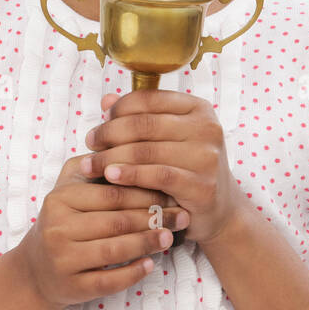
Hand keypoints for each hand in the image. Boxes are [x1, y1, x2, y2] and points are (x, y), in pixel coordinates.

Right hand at [19, 153, 190, 309]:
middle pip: (116, 221)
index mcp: (60, 198)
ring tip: (170, 238)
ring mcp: (62, 259)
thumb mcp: (68, 189)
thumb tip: (130, 143)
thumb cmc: (63, 222)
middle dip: (154, 218)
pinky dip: (132, 272)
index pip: (111, 192)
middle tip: (182, 216)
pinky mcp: (71, 286)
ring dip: (147, 244)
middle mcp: (58, 227)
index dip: (145, 191)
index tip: (172, 191)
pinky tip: (150, 264)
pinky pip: (108, 281)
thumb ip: (92, 167)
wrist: (35, 269)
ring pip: (114, 250)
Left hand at [81, 89, 245, 247]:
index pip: (148, 99)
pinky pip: (157, 176)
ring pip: (146, 150)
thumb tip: (106, 100)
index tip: (98, 124)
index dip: (117, 110)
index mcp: (198, 108)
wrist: (219, 210)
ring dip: (111, 157)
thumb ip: (140, 118)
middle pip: (144, 124)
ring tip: (90, 164)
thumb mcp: (167, 139)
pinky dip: (130, 175)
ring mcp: (207, 157)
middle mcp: (207, 128)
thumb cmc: (186, 169)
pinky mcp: (203, 185)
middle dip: (109, 133)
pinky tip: (110, 177)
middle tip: (89, 143)